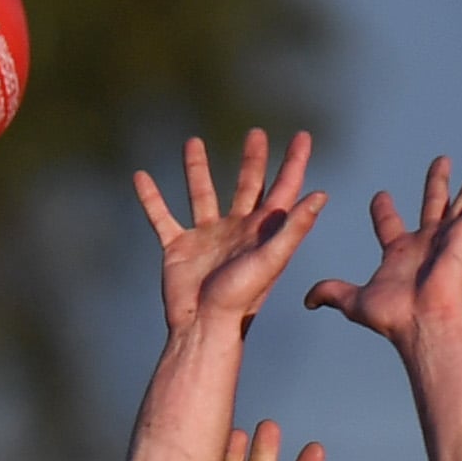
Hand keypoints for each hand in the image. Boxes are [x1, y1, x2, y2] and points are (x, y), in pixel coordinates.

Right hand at [135, 129, 326, 333]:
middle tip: (256, 134)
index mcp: (263, 230)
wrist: (204, 327)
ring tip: (192, 142)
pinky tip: (140, 177)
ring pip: (201, 194)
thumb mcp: (272, 259)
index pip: (283, 188)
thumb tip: (321, 194)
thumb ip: (294, 227)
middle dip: (252, 160)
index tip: (302, 135)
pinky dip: (151, 198)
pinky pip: (162, 216)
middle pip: (247, 185)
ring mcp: (207, 238)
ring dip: (196, 169)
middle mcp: (237, 230)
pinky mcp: (178, 248)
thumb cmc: (242, 298)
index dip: (294, 161)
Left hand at [304, 151, 461, 344]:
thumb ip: (332, 293)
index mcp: (400, 254)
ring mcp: (450, 238)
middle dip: (438, 184)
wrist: (422, 325)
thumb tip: (307, 300)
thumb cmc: (393, 318)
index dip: (383, 210)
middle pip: (434, 205)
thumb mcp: (353, 301)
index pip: (390, 225)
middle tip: (441, 161)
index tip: (380, 195)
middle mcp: (427, 243)